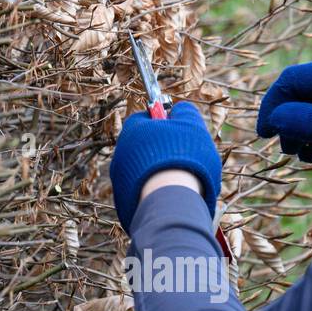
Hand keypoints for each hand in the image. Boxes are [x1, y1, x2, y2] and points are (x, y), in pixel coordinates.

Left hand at [110, 101, 220, 229]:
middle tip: (184, 158)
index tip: (180, 129)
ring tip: (182, 180)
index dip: (163, 122)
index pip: (144, 119)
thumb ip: (185, 113)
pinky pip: (143, 190)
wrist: (169, 200)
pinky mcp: (123, 200)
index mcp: (133, 130)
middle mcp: (121, 152)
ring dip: (160, 172)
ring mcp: (119, 178)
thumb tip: (179, 110)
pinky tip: (172, 195)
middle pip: (144, 146)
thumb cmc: (183, 157)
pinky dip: (156, 191)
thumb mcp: (192, 126)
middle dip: (163, 150)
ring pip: (144, 170)